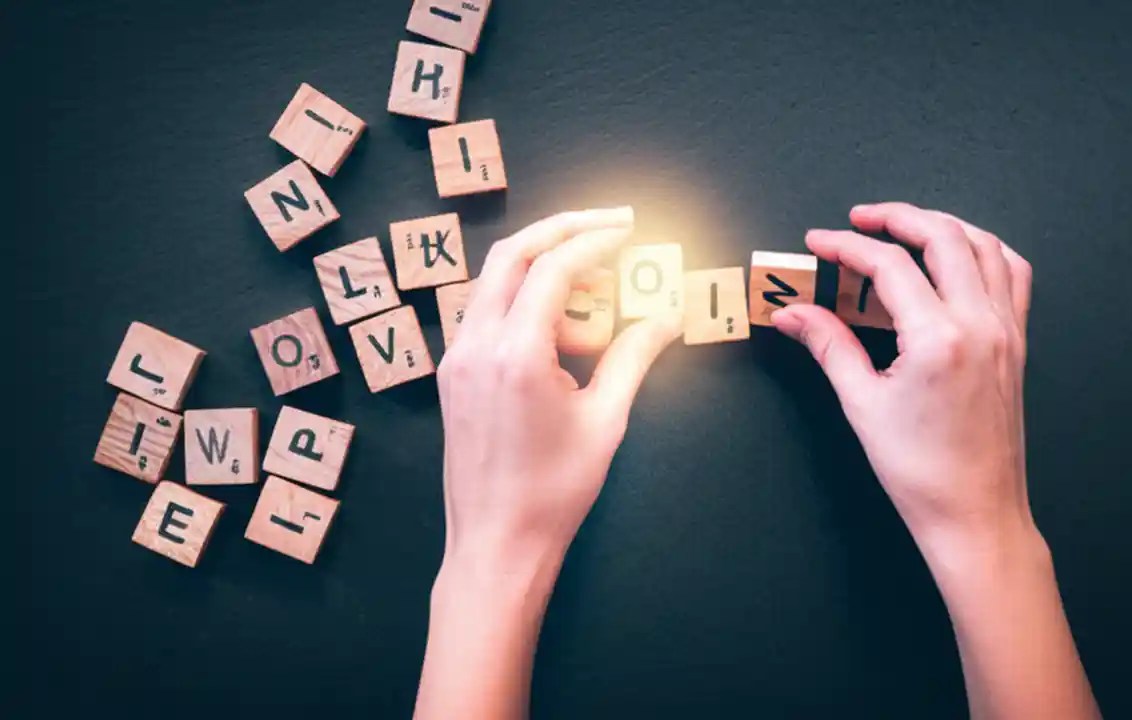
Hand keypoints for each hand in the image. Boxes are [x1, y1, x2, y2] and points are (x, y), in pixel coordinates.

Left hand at [417, 208, 678, 719]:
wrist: (496, 545)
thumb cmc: (553, 494)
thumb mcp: (605, 422)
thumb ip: (633, 357)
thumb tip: (667, 317)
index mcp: (514, 355)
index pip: (551, 269)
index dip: (593, 241)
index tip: (629, 232)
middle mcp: (475, 347)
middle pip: (511, 256)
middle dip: (562, 231)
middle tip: (610, 224)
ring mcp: (456, 359)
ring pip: (494, 282)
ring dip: (543, 266)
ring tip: (595, 282)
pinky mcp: (453, 375)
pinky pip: (486, 314)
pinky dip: (523, 301)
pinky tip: (561, 323)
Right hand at [772, 202, 1034, 549]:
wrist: (974, 513)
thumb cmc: (921, 472)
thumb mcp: (862, 403)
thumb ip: (828, 345)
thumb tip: (791, 314)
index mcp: (938, 338)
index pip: (888, 265)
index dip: (847, 246)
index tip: (820, 243)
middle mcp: (980, 325)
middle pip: (942, 236)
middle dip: (896, 217)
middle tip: (859, 219)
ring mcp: (1005, 331)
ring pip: (984, 245)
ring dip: (942, 225)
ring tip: (905, 227)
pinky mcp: (1017, 343)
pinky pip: (1012, 274)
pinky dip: (985, 250)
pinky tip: (959, 255)